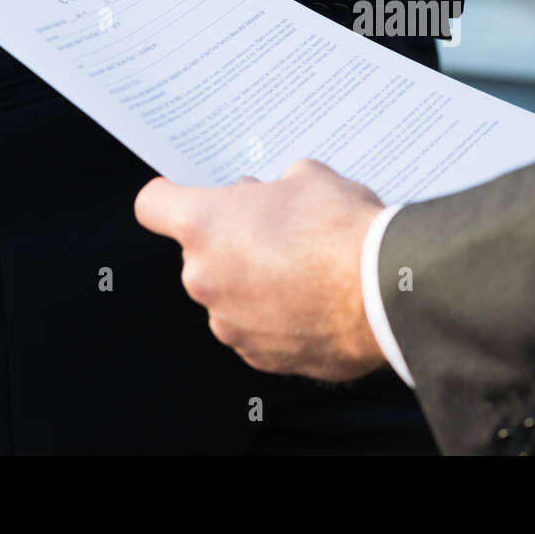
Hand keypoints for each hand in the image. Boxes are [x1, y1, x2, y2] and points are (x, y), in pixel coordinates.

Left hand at [134, 160, 387, 380]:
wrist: (383, 292)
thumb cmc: (342, 229)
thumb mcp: (309, 177)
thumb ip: (275, 187)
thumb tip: (273, 197)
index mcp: (203, 225)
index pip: (152, 204)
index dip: (169, 196)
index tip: (182, 195)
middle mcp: (203, 277)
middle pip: (199, 254)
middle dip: (231, 241)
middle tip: (278, 230)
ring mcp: (228, 323)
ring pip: (228, 294)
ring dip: (254, 282)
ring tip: (305, 271)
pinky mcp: (258, 356)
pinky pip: (257, 330)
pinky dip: (277, 318)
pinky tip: (315, 303)